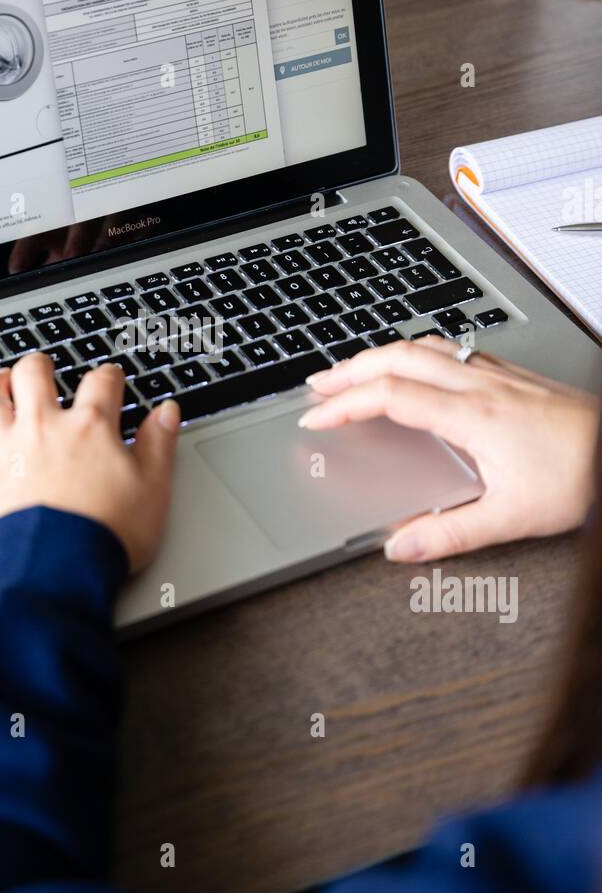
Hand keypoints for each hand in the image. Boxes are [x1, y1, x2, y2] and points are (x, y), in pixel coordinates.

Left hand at [0, 354, 180, 568]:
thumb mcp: (153, 490)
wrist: (57, 569)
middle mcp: (42, 425)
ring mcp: (1, 444)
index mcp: (90, 428)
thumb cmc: (105, 535)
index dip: (107, 375)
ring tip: (0, 383)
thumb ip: (159, 445)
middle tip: (43, 370)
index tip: (108, 378)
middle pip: (34, 372)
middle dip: (40, 366)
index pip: (101, 383)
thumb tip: (167, 412)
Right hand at [298, 336, 599, 561]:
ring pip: (422, 347)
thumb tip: (400, 545)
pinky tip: (415, 366)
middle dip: (348, 369)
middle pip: (396, 358)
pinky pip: (448, 349)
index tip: (317, 418)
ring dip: (378, 355)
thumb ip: (450, 534)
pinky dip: (413, 353)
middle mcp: (479, 384)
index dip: (344, 404)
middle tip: (316, 386)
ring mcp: (495, 373)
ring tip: (352, 370)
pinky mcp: (510, 374)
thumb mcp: (512, 517)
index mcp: (471, 414)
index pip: (389, 396)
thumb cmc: (579, 476)